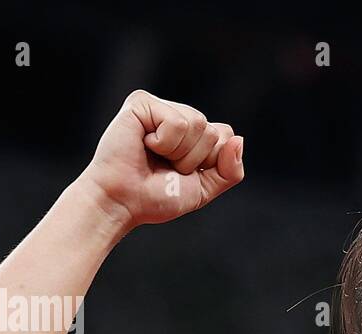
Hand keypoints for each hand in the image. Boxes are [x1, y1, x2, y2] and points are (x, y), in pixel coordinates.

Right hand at [77, 89, 244, 229]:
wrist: (123, 202)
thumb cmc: (157, 197)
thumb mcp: (205, 189)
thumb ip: (230, 170)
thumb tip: (239, 139)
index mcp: (192, 133)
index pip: (225, 135)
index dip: (210, 162)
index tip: (183, 173)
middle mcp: (176, 115)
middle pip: (213, 131)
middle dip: (193, 159)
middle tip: (165, 166)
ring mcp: (159, 106)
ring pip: (198, 124)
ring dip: (178, 153)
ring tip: (154, 156)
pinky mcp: (141, 102)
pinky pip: (177, 122)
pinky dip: (164, 143)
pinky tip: (144, 145)